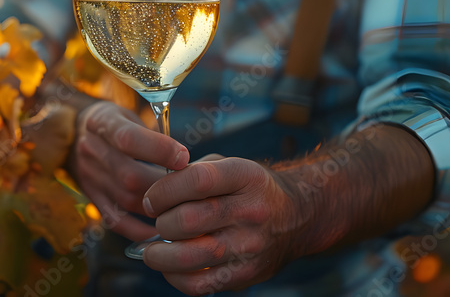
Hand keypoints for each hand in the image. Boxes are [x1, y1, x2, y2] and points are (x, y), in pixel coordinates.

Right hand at [70, 101, 189, 240]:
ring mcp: (89, 177)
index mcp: (102, 122)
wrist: (74, 134)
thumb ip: (151, 133)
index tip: (183, 156)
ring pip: (126, 199)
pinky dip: (139, 229)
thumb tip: (182, 158)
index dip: (157, 149)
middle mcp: (91, 150)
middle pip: (129, 175)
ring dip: (157, 205)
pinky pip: (115, 220)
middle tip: (189, 187)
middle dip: (164, 184)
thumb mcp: (128, 114)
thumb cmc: (115, 123)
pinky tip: (160, 229)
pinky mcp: (92, 197)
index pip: (127, 138)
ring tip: (180, 204)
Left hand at [141, 155, 309, 294]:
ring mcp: (250, 246)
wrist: (297, 217)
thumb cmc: (249, 189)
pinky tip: (170, 267)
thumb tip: (153, 194)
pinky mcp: (247, 274)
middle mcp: (251, 211)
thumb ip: (193, 173)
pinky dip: (175, 278)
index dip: (164, 190)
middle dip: (162, 222)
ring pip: (191, 256)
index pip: (197, 180)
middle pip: (189, 220)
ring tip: (153, 250)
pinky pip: (201, 285)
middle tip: (158, 221)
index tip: (151, 199)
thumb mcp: (230, 165)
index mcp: (245, 176)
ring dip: (161, 255)